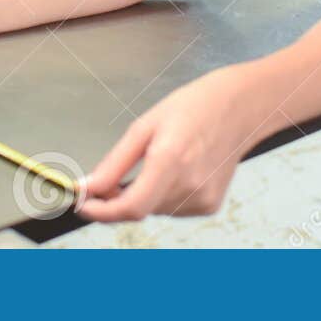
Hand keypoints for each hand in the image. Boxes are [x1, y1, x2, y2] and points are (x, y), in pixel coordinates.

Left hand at [78, 66, 261, 221]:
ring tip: (154, 161)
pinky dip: (161, 196)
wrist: (238, 109)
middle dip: (116, 199)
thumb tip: (88, 187)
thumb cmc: (192, 108)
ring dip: (140, 195)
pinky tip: (173, 170)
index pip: (131, 207)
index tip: (82, 205)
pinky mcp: (210, 206)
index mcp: (170, 160)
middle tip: (108, 179)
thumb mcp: (144, 126)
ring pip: (153, 210)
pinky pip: (171, 208)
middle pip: (139, 209)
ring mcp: (202, 199)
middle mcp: (189, 186)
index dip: (101, 212)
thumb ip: (114, 164)